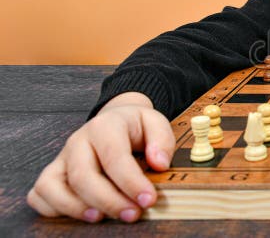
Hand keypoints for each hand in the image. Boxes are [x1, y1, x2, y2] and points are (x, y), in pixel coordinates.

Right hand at [27, 92, 174, 222]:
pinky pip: (39, 194)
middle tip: (132, 215)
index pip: (114, 156)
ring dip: (75, 208)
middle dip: (108, 201)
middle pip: (82, 176)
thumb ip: (162, 140)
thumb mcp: (156, 123)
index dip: (130, 182)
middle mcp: (78, 142)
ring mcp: (62, 158)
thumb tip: (158, 164)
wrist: (116, 120)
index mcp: (104, 126)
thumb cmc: (136, 127)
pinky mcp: (53, 173)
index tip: (148, 200)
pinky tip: (81, 215)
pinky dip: (53, 209)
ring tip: (102, 218)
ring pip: (51, 186)